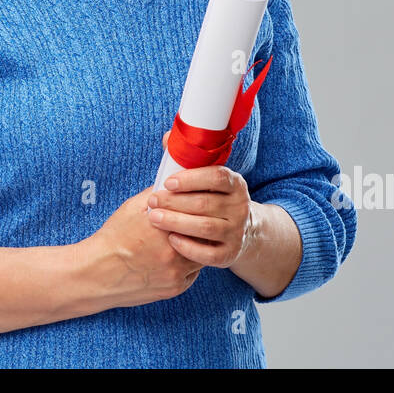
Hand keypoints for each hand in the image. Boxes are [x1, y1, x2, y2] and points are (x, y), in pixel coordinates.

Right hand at [80, 183, 203, 308]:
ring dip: (199, 245)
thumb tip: (175, 184)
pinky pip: (193, 273)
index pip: (198, 211)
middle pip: (204, 234)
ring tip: (190, 236)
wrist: (97, 273)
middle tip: (201, 219)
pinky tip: (178, 256)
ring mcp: (176, 272)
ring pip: (202, 254)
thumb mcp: (132, 208)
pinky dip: (189, 263)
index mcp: (165, 226)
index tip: (201, 202)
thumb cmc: (113, 238)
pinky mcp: (175, 288)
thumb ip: (156, 195)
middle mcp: (174, 251)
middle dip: (203, 226)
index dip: (201, 206)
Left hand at [149, 129, 255, 268]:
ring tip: (155, 217)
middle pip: (206, 203)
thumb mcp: (207, 179)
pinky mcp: (230, 254)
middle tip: (152, 200)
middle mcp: (240, 207)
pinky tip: (171, 239)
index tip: (168, 182)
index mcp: (236, 184)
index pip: (217, 176)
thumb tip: (167, 138)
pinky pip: (208, 254)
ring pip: (205, 227)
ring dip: (177, 222)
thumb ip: (187, 160)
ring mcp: (237, 232)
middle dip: (175, 202)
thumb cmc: (213, 198)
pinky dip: (188, 247)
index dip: (192, 178)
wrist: (240, 230)